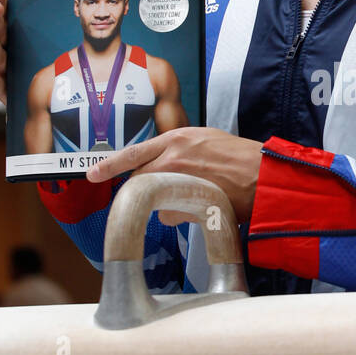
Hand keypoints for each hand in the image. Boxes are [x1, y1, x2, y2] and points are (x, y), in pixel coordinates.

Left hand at [85, 126, 263, 224]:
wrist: (263, 174)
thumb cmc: (240, 157)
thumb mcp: (206, 139)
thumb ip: (181, 149)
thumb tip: (164, 163)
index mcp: (177, 139)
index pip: (134, 152)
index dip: (110, 164)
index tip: (91, 174)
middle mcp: (174, 157)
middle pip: (140, 178)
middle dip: (147, 186)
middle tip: (165, 189)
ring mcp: (180, 180)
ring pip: (155, 197)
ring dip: (167, 202)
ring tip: (195, 195)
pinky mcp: (188, 201)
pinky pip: (171, 214)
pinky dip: (182, 215)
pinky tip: (201, 207)